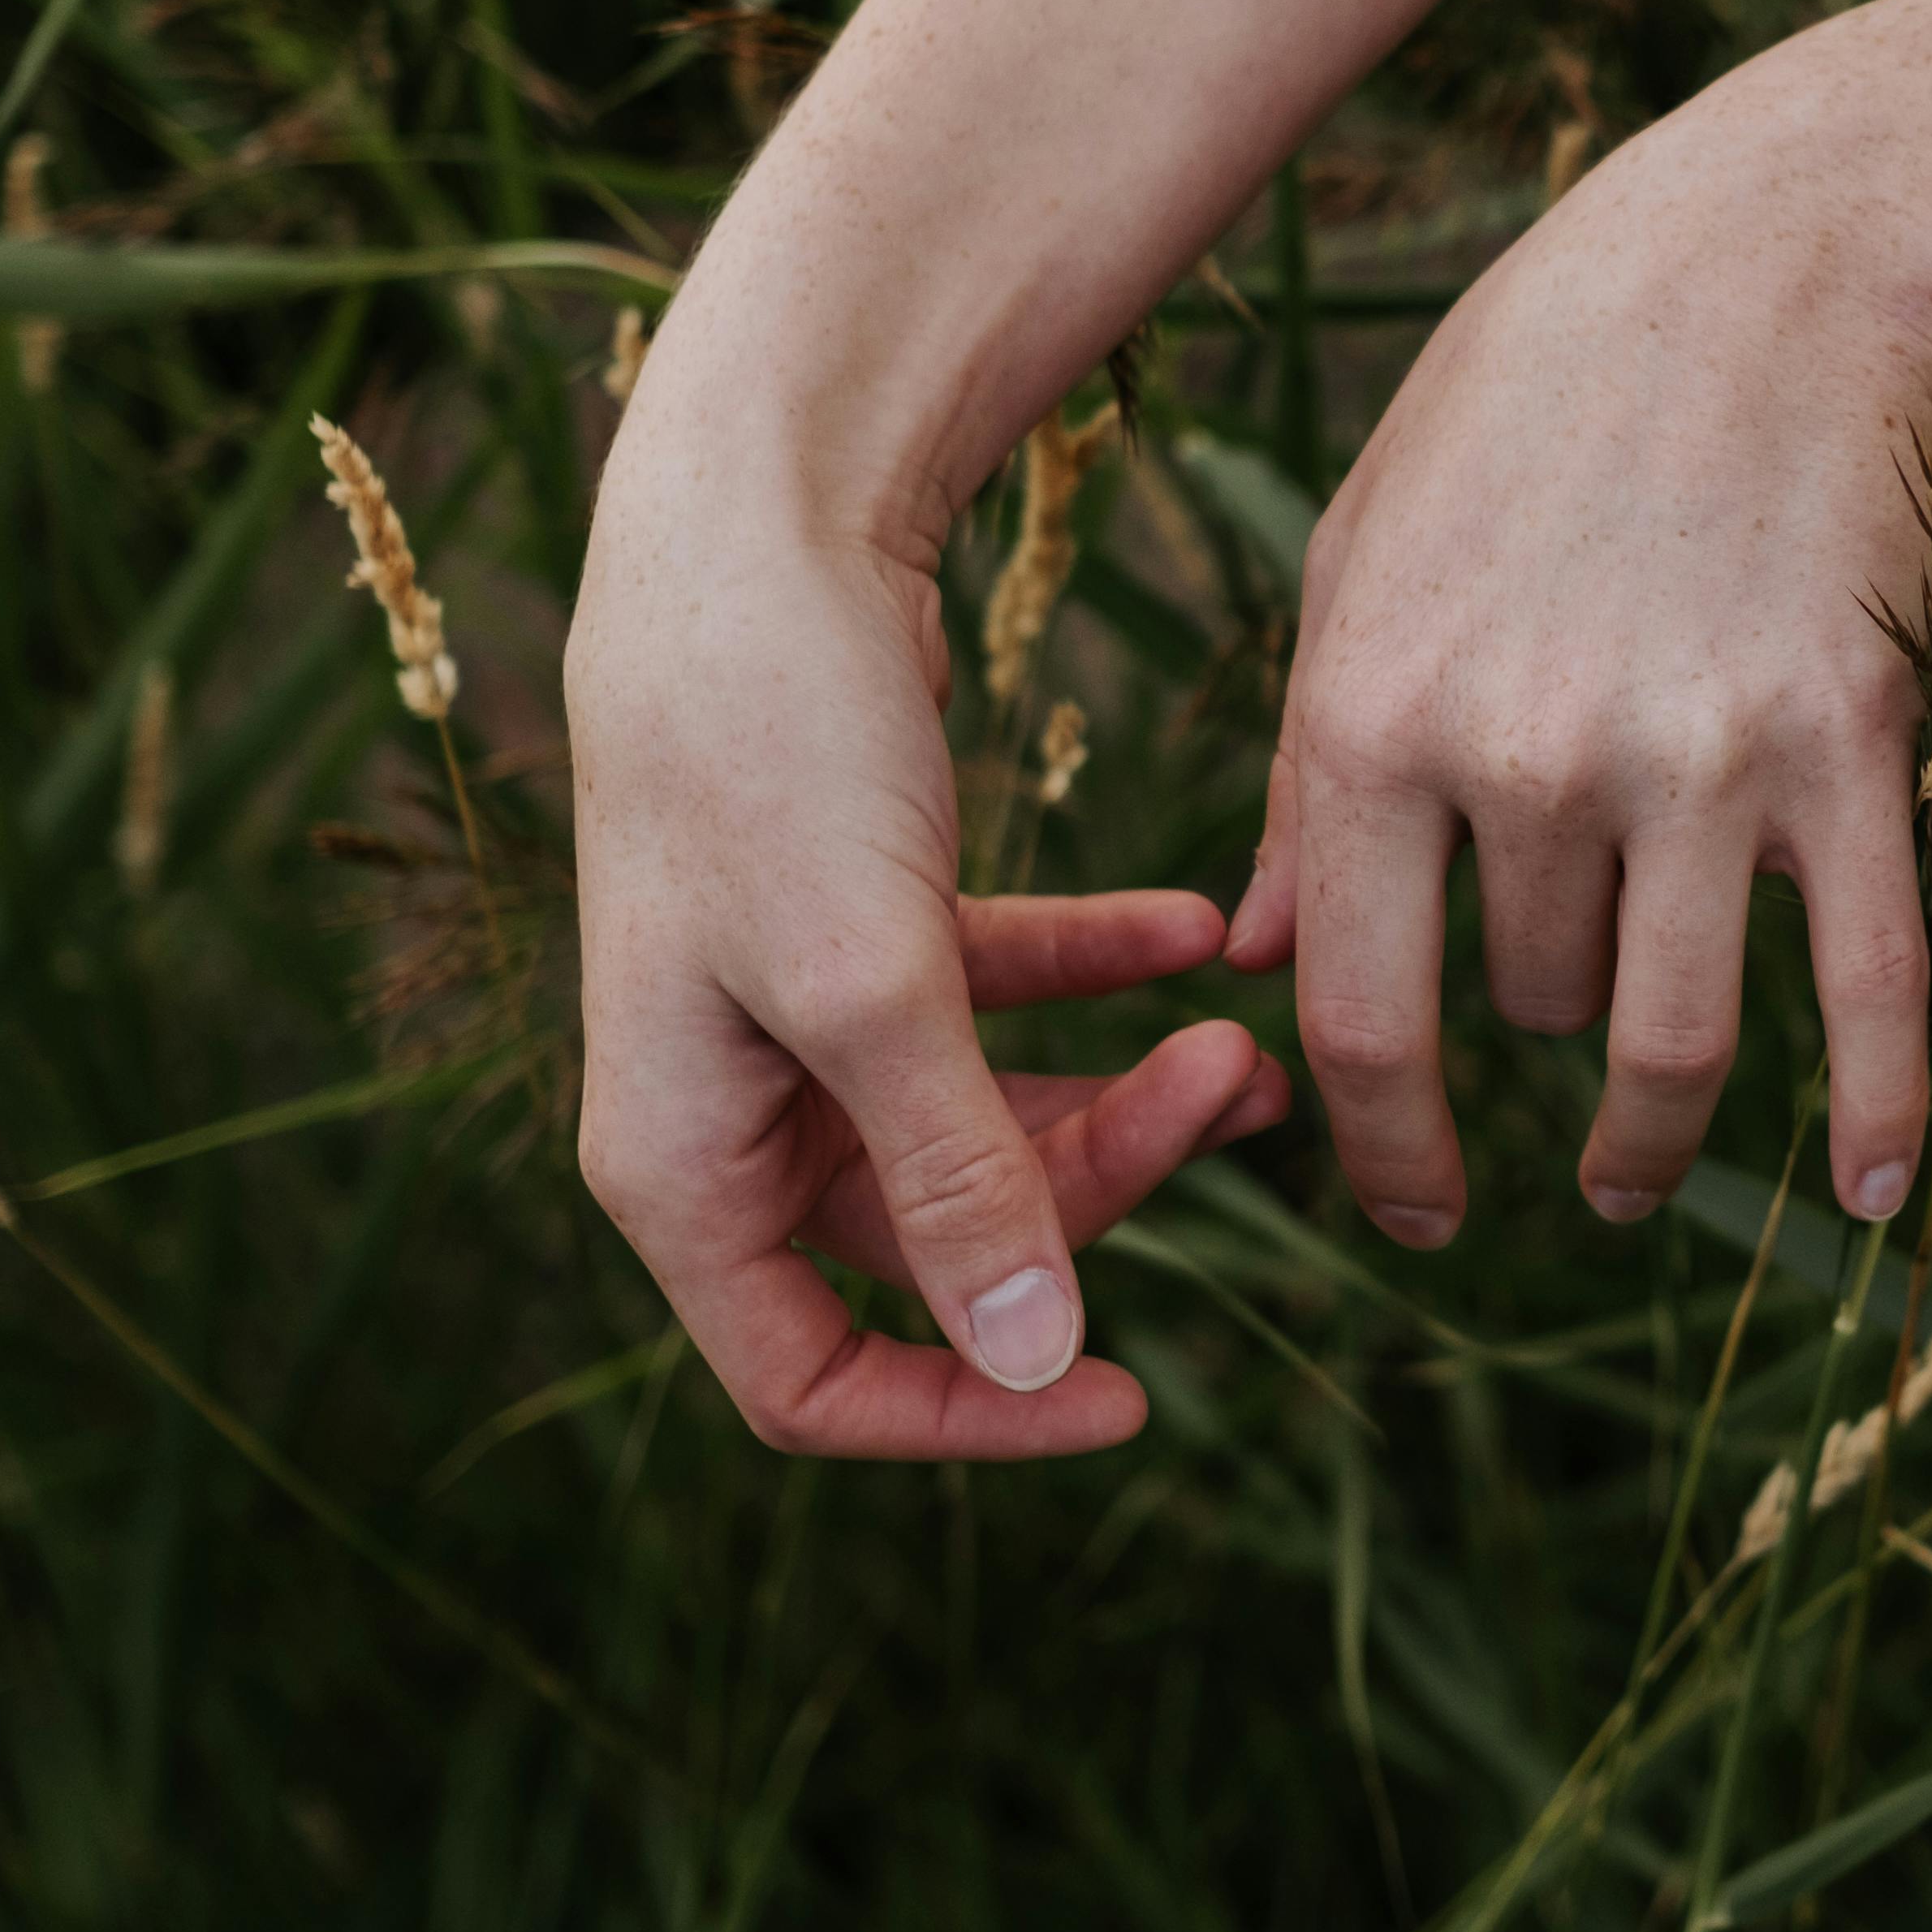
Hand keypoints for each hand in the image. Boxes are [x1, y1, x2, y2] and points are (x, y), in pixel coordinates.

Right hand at [571, 495, 1287, 1459]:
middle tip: (1239, 1088)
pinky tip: (1198, 927)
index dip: (964, 1414)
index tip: (1129, 1396)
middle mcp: (725, 1105)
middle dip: (1095, 1186)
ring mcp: (792, 1007)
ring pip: (984, 1118)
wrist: (753, 516)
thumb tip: (1034, 1359)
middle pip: (931, 1237)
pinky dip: (1096, 969)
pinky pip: (996, 991)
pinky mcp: (860, 909)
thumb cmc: (771, 748)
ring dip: (1122, 1088)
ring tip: (1252, 1035)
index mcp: (679, 1164)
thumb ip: (954, 1176)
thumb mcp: (868, 983)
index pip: (809, 1377)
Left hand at [1223, 102, 1931, 1238]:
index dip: (1381, 1147)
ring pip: (1670, 1034)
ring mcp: (1701, 758)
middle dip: (1529, 1018)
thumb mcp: (1358, 555)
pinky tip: (1874, 1200)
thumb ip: (1303, 774)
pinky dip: (1879, 1117)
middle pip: (1525, 1005)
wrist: (1759, 257)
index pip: (1358, 1016)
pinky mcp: (1850, 744)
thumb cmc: (1524, 396)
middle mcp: (1530, 754)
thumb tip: (1256, 958)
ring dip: (1649, 1131)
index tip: (1412, 1210)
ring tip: (1631, 1164)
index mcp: (1373, 711)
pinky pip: (1870, 989)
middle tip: (1549, 988)